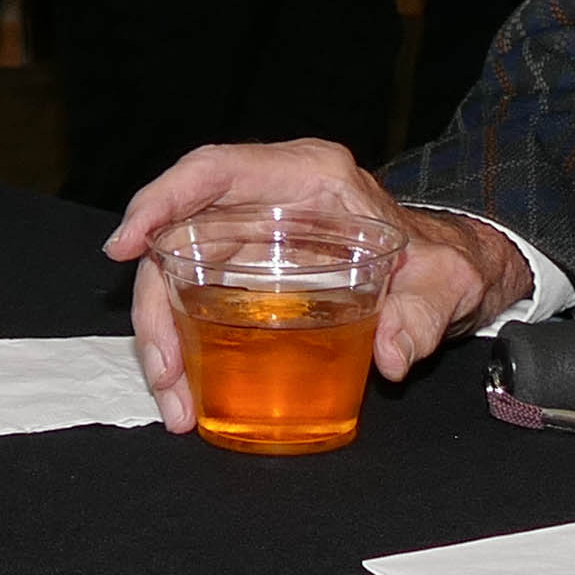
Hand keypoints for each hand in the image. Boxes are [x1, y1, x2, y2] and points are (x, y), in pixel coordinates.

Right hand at [103, 139, 518, 430]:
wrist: (449, 274)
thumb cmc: (441, 261)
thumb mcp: (444, 282)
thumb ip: (421, 315)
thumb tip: (390, 356)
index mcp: (308, 177)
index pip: (215, 171)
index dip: (160, 201)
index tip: (126, 247)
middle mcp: (268, 201)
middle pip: (181, 240)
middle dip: (158, 310)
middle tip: (165, 374)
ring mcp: (252, 239)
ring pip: (180, 280)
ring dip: (165, 341)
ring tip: (176, 402)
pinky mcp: (249, 277)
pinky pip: (199, 304)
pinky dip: (186, 348)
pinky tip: (188, 392)